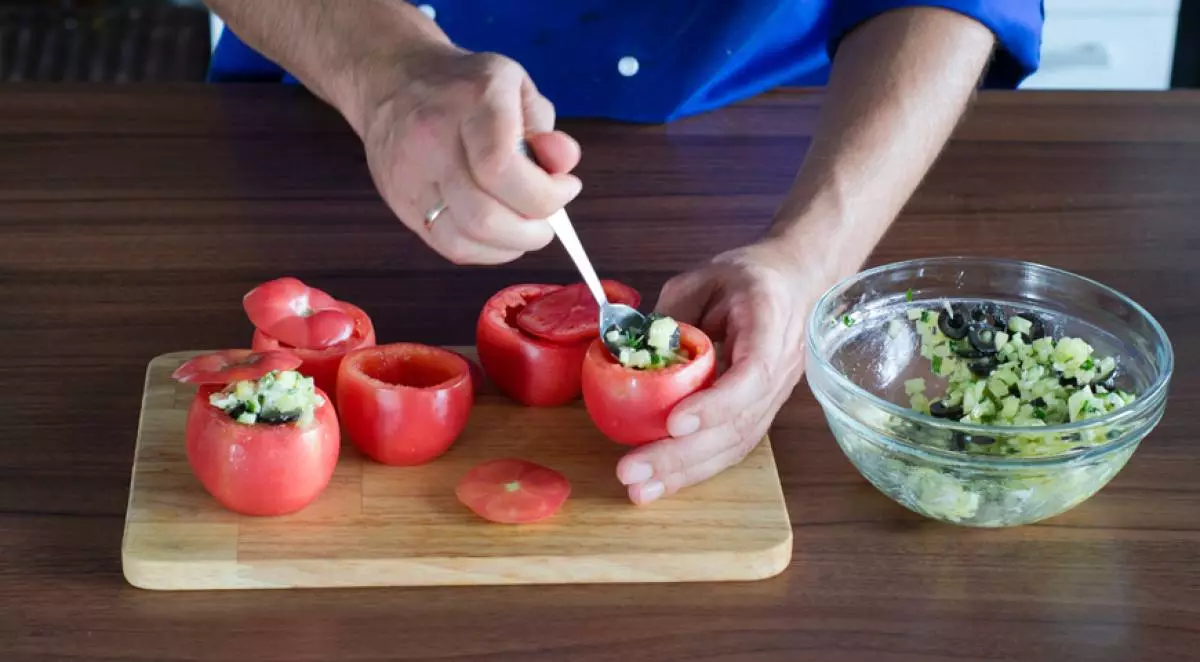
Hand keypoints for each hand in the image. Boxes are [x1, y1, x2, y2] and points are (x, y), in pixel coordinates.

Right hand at [358, 45, 582, 264]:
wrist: (392, 81)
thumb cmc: (465, 87)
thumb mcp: (515, 88)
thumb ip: (544, 129)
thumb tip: (564, 163)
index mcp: (473, 102)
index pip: (502, 168)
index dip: (545, 193)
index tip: (566, 187)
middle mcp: (434, 140)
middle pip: (484, 216)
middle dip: (532, 230)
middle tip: (547, 217)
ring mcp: (411, 177)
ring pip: (465, 240)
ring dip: (510, 245)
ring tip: (525, 224)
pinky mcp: (402, 204)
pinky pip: (450, 247)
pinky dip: (487, 250)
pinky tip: (500, 232)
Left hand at [615, 239, 819, 503]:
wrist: (797, 283)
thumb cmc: (749, 276)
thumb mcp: (704, 277)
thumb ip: (672, 313)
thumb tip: (633, 353)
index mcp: (770, 325)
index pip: (752, 375)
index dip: (716, 404)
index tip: (675, 422)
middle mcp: (779, 370)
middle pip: (737, 424)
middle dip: (682, 454)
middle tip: (632, 471)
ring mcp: (773, 397)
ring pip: (734, 444)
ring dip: (685, 472)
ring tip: (640, 489)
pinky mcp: (759, 412)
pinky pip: (730, 447)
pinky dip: (695, 469)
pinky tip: (661, 483)